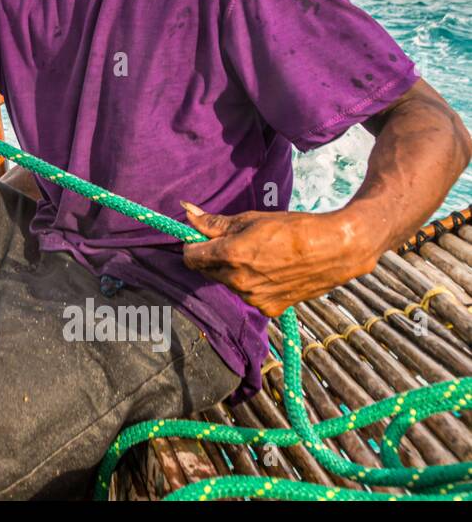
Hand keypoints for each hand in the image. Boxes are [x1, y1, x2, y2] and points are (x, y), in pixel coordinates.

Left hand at [180, 202, 380, 316]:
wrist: (335, 250)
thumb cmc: (293, 228)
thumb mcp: (251, 219)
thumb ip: (215, 223)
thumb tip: (187, 213)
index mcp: (230, 256)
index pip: (191, 256)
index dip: (194, 246)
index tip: (203, 239)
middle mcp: (238, 281)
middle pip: (208, 271)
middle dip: (214, 258)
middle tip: (237, 244)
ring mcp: (253, 298)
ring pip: (229, 284)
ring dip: (234, 272)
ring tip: (261, 257)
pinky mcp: (269, 308)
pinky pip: (250, 296)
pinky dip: (254, 285)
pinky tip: (273, 272)